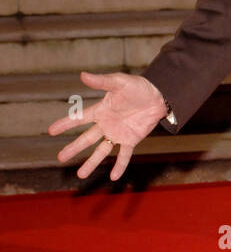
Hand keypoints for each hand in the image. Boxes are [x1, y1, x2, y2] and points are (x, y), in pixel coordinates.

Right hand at [47, 71, 167, 180]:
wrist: (158, 96)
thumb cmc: (138, 87)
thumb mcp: (119, 82)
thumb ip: (102, 81)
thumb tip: (82, 75)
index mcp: (101, 110)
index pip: (79, 118)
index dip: (65, 124)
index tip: (51, 131)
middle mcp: (106, 124)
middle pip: (86, 139)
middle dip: (73, 148)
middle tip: (60, 158)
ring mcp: (118, 133)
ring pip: (101, 151)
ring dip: (91, 162)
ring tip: (80, 175)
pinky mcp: (131, 140)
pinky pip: (124, 155)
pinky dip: (119, 166)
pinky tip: (113, 177)